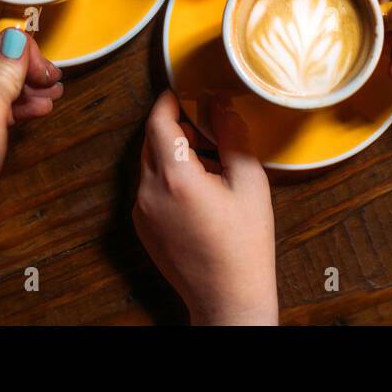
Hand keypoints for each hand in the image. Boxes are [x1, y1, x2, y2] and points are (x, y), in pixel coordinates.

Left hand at [133, 90, 277, 324]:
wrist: (228, 298)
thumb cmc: (244, 245)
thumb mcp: (249, 183)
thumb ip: (232, 137)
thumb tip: (221, 105)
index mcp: (176, 178)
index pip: (158, 123)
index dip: (168, 102)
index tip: (181, 93)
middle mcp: (150, 192)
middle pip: (151, 142)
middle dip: (175, 129)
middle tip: (207, 131)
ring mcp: (142, 212)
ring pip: (150, 165)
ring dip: (173, 154)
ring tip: (210, 166)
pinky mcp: (142, 227)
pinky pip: (149, 188)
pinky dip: (168, 178)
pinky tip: (199, 192)